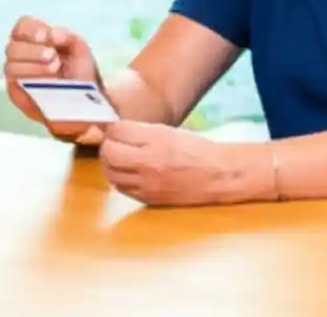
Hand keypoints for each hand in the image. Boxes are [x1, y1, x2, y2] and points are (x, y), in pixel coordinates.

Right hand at [4, 15, 103, 143]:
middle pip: (13, 46)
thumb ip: (65, 36)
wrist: (86, 100)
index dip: (30, 29)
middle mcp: (23, 54)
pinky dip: (29, 77)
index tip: (44, 36)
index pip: (23, 26)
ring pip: (10, 64)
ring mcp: (17, 72)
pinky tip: (44, 80)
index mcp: (37, 39)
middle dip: (33, 51)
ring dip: (32, 65)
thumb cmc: (81, 72)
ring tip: (54, 68)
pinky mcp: (16, 90)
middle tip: (53, 56)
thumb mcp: (79, 48)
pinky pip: (13, 81)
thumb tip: (51, 33)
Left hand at [100, 121, 241, 206]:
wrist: (217, 176)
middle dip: (108, 146)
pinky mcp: (147, 198)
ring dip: (111, 164)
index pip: (118, 131)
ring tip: (122, 159)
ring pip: (110, 173)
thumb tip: (116, 131)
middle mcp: (149, 162)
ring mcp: (147, 183)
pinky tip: (129, 173)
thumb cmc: (197, 150)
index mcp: (157, 140)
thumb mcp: (170, 132)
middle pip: (108, 153)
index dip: (115, 129)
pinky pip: (121, 188)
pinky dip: (120, 179)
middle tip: (116, 144)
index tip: (118, 130)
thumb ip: (142, 132)